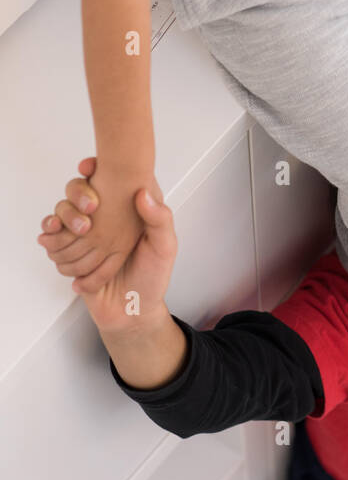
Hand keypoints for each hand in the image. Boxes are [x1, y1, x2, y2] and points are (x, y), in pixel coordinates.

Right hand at [36, 158, 176, 332]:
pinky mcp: (71, 249)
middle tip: (88, 207)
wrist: (131, 312)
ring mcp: (86, 231)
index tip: (89, 168)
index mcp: (131, 208)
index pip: (111, 177)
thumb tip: (143, 193)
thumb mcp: (165, 248)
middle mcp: (106, 215)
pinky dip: (50, 237)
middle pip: (79, 189)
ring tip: (65, 228)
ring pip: (63, 210)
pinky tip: (51, 241)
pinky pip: (53, 237)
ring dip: (61, 217)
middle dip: (76, 194)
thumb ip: (159, 220)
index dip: (97, 168)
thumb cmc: (152, 277)